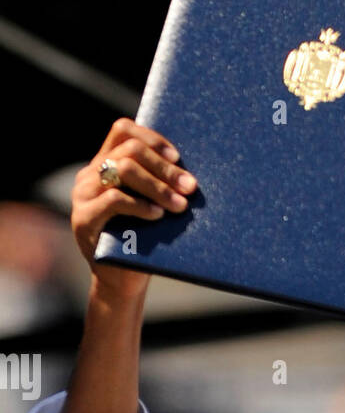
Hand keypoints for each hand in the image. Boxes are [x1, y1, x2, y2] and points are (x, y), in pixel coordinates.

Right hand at [71, 117, 197, 300]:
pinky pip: (114, 200)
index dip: (152, 139)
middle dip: (164, 168)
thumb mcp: (151, 205)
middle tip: (190, 187)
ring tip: (180, 205)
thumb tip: (192, 169)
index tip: (178, 157)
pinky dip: (141, 205)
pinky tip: (159, 215)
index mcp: (104, 165)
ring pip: (121, 171)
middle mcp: (89, 175)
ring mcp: (83, 196)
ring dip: (158, 186)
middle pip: (128, 151)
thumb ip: (157, 182)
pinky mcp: (83, 219)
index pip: (122, 131)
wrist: (122, 282)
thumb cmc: (143, 241)